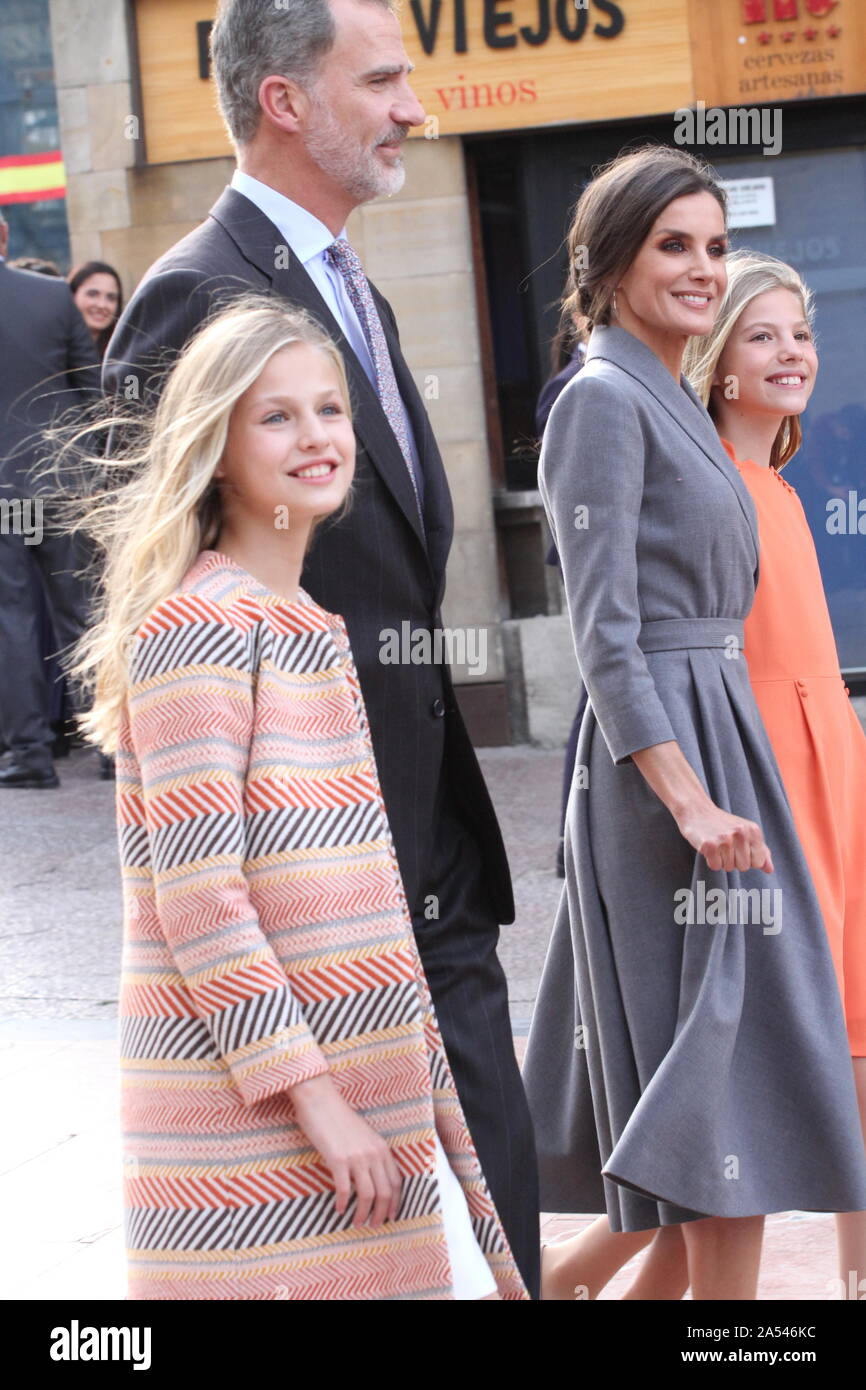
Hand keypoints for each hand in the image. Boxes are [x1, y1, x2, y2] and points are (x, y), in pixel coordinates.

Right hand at [290, 1073, 402, 1226]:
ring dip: (363, 1214)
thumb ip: (369, 1154)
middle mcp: (373, 1153)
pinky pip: (344, 1189)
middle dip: (381, 1214)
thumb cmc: (337, 1117)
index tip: (390, 1216)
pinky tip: (338, 1209)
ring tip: (357, 1223)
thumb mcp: (362, 1135)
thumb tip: (369, 1178)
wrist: (320, 1099)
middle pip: (385, 1192)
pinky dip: (342, 1203)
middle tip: (373, 1226)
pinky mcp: (338, 1159)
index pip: (396, 1182)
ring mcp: (357, 1156)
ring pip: (368, 1195)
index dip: (395, 1202)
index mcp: (381, 1147)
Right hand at [676, 799, 773, 874]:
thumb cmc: (722, 823)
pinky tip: (708, 847)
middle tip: (725, 845)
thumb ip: (760, 851)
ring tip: (716, 844)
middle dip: (734, 861)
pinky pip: (715, 866)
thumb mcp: (745, 832)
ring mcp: (725, 839)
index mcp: (753, 831)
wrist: (697, 809)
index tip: (738, 848)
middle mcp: (741, 834)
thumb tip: (769, 870)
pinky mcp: (709, 845)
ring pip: (728, 868)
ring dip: (721, 860)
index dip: (748, 859)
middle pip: (744, 867)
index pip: (758, 862)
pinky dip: (711, 860)